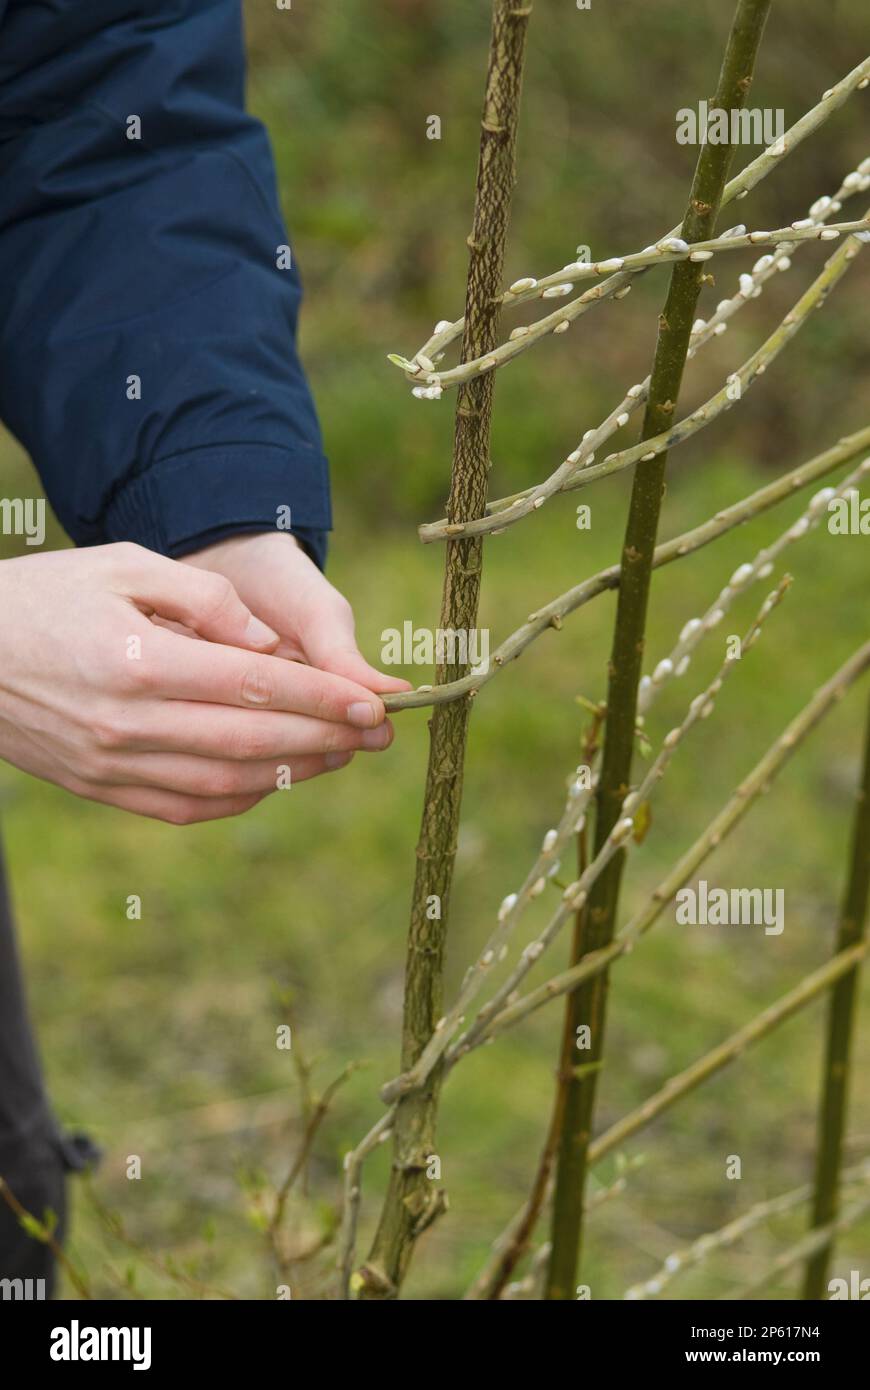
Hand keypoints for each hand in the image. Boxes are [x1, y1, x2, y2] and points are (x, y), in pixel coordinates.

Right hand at [0, 542, 401, 823]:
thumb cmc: (49, 594)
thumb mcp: (122, 564)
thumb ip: (203, 598)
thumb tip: (268, 642)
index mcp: (139, 658)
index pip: (255, 685)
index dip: (323, 698)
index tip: (374, 704)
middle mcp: (127, 721)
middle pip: (251, 742)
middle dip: (326, 740)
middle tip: (377, 735)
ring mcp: (110, 763)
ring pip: (224, 784)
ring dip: (292, 775)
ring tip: (339, 756)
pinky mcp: (97, 787)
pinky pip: (183, 807)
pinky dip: (238, 800)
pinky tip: (274, 781)